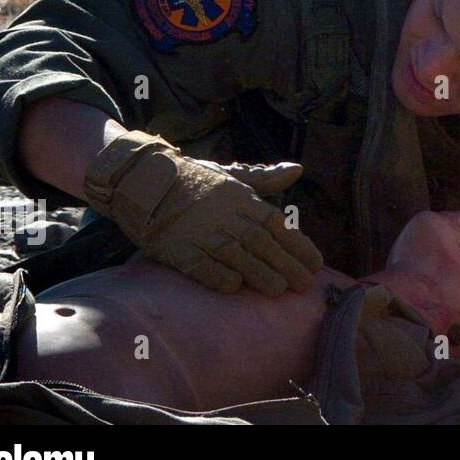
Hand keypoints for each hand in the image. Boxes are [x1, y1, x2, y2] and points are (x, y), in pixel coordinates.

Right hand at [83, 130, 323, 294]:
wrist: (143, 179)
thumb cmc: (193, 180)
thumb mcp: (230, 176)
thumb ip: (264, 179)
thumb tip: (297, 170)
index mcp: (241, 198)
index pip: (276, 223)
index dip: (298, 244)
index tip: (316, 263)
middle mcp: (224, 215)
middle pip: (261, 242)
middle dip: (286, 264)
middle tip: (305, 285)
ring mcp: (199, 231)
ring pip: (235, 254)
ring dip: (259, 273)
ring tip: (279, 290)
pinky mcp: (175, 247)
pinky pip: (199, 264)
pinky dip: (216, 275)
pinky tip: (234, 287)